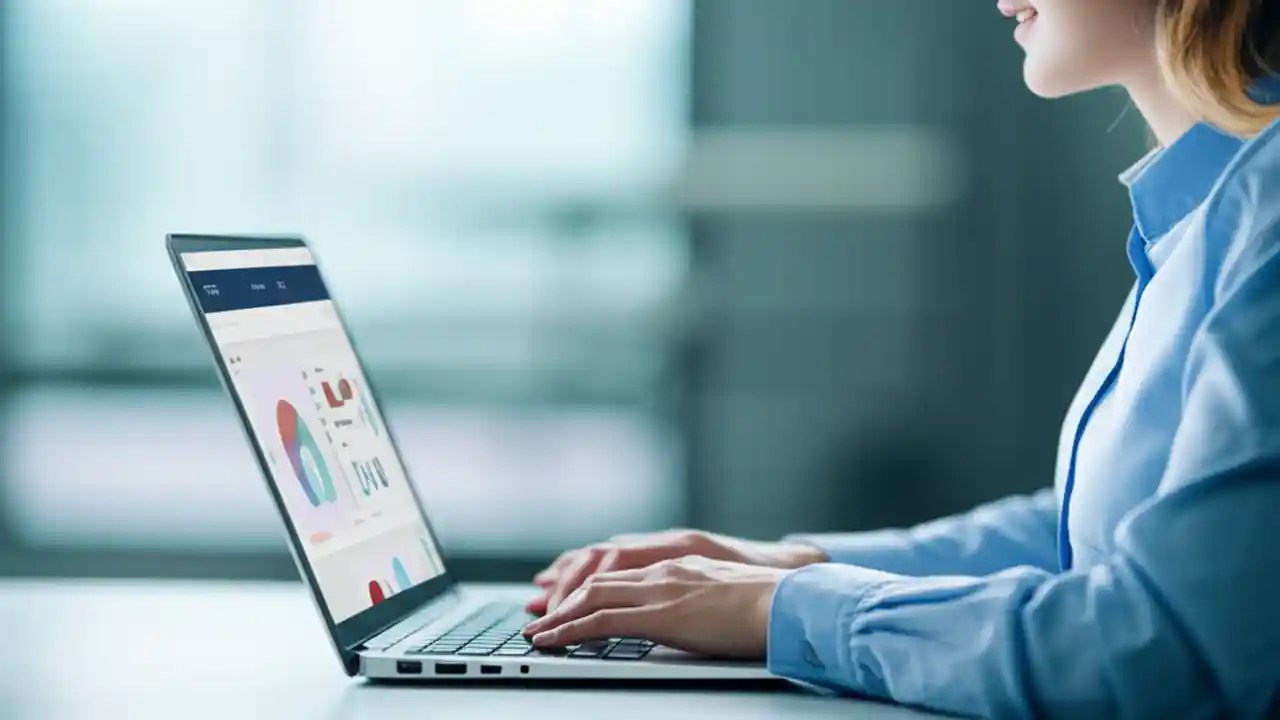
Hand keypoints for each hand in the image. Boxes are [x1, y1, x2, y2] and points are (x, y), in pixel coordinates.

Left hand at [523, 556, 788, 658]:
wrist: (789, 604)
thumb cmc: (769, 605)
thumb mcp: (726, 593)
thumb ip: (701, 598)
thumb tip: (694, 615)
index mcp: (679, 564)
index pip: (620, 569)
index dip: (588, 582)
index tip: (566, 595)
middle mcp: (663, 571)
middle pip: (598, 579)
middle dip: (564, 597)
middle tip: (539, 613)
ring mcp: (660, 590)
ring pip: (592, 597)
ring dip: (559, 615)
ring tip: (539, 632)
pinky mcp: (660, 615)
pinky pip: (602, 620)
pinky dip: (570, 630)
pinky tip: (554, 640)